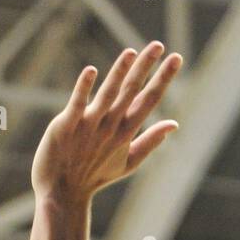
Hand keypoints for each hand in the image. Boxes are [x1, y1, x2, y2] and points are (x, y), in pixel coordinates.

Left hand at [31, 43, 182, 204]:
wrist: (63, 194)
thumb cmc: (95, 177)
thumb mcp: (128, 162)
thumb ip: (151, 142)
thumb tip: (174, 124)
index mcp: (126, 132)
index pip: (149, 100)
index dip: (163, 79)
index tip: (176, 58)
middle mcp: (110, 127)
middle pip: (131, 92)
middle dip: (145, 68)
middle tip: (158, 44)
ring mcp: (89, 126)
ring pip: (107, 95)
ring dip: (118, 73)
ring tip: (130, 53)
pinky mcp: (66, 126)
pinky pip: (77, 104)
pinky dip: (83, 88)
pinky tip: (91, 71)